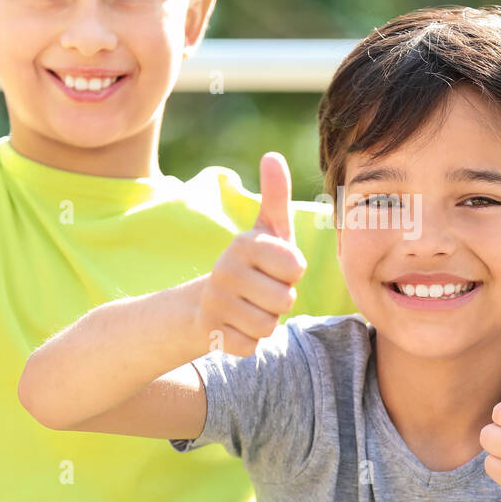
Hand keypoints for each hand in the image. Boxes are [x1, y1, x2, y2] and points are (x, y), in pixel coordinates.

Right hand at [194, 151, 306, 355]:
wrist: (205, 303)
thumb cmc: (253, 264)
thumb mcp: (268, 231)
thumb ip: (275, 195)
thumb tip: (272, 154)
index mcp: (246, 243)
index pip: (296, 267)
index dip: (292, 273)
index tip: (276, 269)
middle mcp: (225, 270)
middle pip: (285, 300)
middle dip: (280, 301)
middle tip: (262, 292)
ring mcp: (215, 303)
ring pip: (268, 326)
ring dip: (265, 322)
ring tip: (250, 308)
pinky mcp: (210, 333)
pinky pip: (250, 347)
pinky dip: (248, 342)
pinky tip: (235, 327)